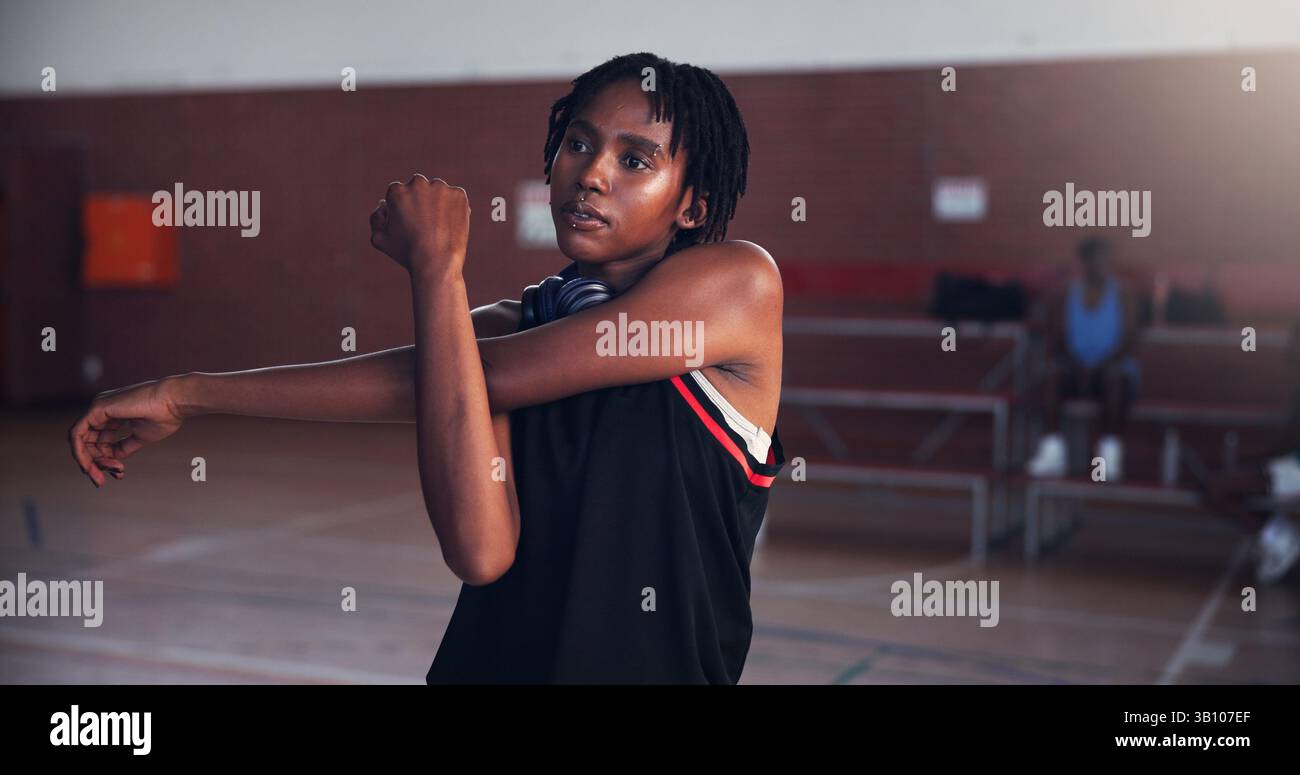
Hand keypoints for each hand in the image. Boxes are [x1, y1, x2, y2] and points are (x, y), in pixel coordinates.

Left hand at [67, 376, 186, 486]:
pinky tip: (88, 466)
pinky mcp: (96, 408)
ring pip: (80, 440)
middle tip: (103, 480)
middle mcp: (102, 411)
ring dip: (88, 461)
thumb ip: (125, 447)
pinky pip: (77, 434)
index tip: (119, 474)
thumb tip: (114, 459)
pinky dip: (80, 452)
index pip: (100, 441)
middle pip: (89, 442)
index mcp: (114, 415)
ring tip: (103, 475)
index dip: (105, 460)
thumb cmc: (164, 416)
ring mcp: (98, 408)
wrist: (173, 402)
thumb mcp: (141, 437)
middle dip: (95, 463)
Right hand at [369, 174, 469, 274]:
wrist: (437, 262)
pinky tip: (450, 224)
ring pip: (438, 192)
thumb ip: (376, 218)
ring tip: (438, 226)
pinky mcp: (459, 194)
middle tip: (426, 224)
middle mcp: (418, 183)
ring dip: (438, 202)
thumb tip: (383, 204)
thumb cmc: (406, 253)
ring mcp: (440, 187)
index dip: (404, 209)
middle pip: (419, 188)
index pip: (399, 193)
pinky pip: (456, 198)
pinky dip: (455, 207)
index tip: (410, 223)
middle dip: (421, 201)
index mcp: (397, 190)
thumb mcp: (379, 239)